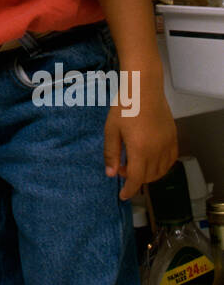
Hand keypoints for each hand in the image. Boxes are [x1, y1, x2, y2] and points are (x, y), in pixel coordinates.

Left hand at [103, 80, 177, 200]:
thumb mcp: (111, 130)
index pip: (136, 179)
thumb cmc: (125, 106)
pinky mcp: (173, 138)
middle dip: (134, 179)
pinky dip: (162, 166)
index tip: (123, 195)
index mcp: (140, 150)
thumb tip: (111, 174)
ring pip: (161, 171)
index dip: (129, 190)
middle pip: (148, 176)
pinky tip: (151, 160)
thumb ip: (111, 153)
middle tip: (121, 167)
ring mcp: (167, 144)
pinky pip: (171, 160)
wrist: (144, 88)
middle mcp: (157, 150)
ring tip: (134, 163)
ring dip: (148, 174)